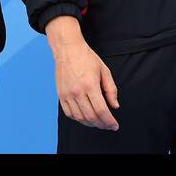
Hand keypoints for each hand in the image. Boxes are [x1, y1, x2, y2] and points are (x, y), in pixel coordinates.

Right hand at [47, 16, 119, 130]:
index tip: (114, 125)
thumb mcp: (104, 70)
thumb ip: (111, 89)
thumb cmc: (87, 58)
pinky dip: (78, 119)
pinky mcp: (61, 95)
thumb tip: (115, 106)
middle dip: (102, 124)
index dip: (109, 121)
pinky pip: (69, 113)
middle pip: (91, 117)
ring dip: (90, 124)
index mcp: (90, 85)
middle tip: (108, 125)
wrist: (68, 49)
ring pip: (79, 118)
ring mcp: (67, 94)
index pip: (101, 111)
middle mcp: (77, 92)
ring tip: (98, 123)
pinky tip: (85, 118)